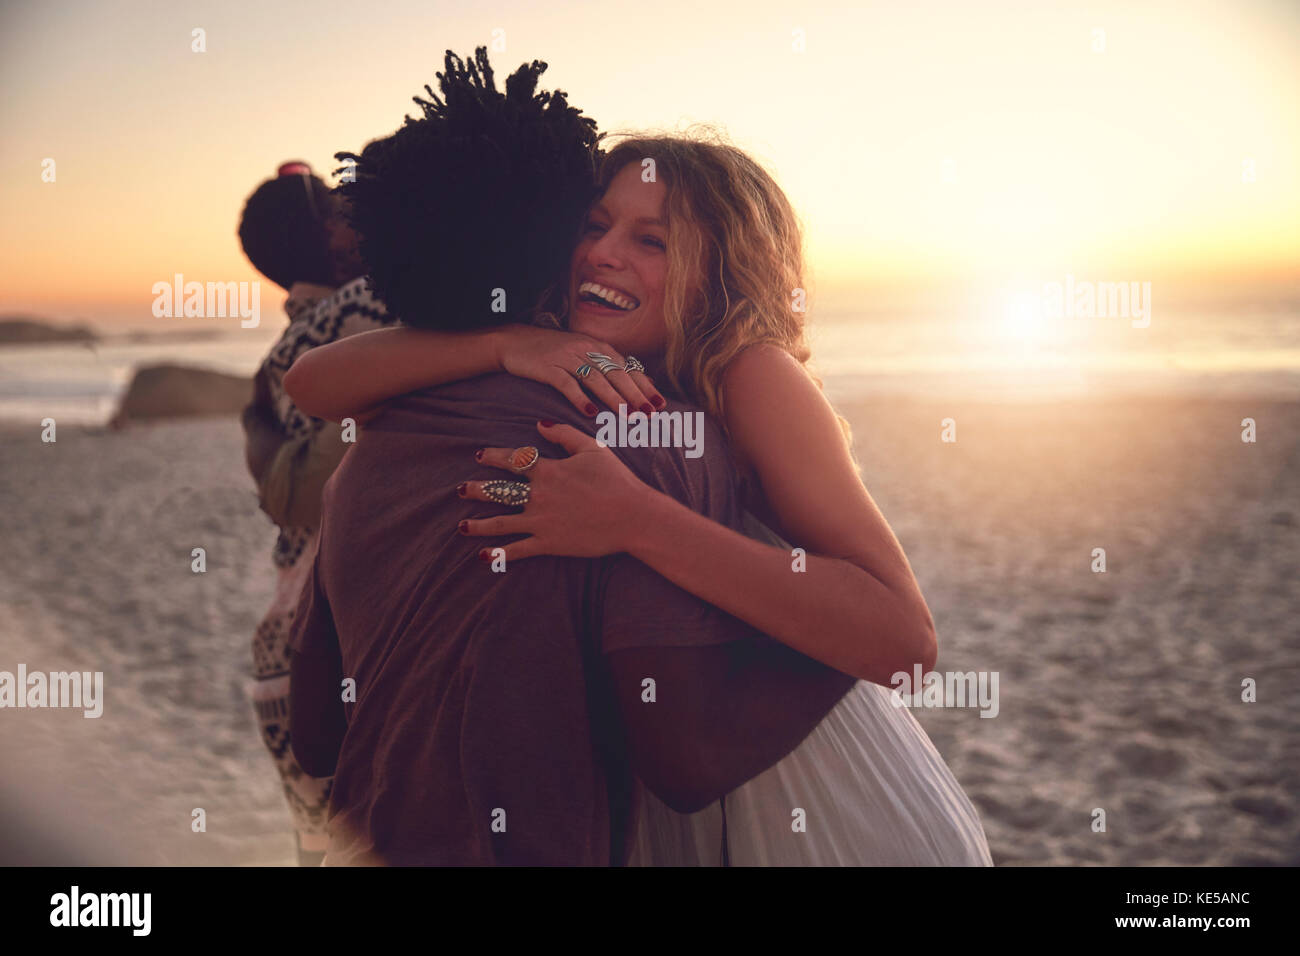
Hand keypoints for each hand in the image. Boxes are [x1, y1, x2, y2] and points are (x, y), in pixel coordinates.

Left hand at [456, 421, 658, 560]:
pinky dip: (499, 554)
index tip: (479, 455)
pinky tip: (482, 556)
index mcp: (549, 470)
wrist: (632, 516)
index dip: (494, 456)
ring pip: (501, 522)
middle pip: (499, 491)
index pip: (513, 460)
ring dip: (479, 525)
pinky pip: (518, 550)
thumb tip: (539, 424)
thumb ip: (564, 434)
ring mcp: (541, 520)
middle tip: (461, 491)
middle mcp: (538, 495)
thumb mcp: (592, 449)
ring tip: (461, 527)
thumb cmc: (617, 480)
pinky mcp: (548, 543)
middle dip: (477, 490)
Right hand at [493, 326, 666, 416]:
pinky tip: (589, 413)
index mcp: (598, 347)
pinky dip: (579, 398)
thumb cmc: (552, 352)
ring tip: (627, 415)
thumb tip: (644, 379)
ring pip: (596, 379)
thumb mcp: (584, 352)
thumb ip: (610, 366)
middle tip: (649, 414)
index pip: (628, 367)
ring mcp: (567, 358)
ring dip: (614, 399)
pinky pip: (566, 384)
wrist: (515, 341)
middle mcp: (586, 349)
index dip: (645, 386)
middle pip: (616, 374)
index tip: (660, 404)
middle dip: (635, 395)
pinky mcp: (548, 368)